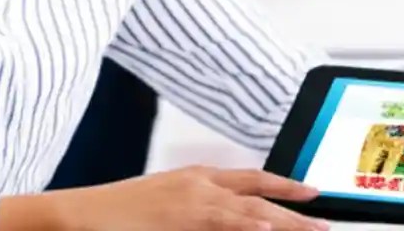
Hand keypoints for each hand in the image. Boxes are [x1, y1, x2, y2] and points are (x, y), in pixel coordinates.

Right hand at [62, 166, 327, 230]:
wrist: (78, 215)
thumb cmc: (117, 214)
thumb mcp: (166, 206)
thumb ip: (199, 211)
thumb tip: (231, 220)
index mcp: (196, 177)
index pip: (252, 179)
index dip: (285, 186)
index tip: (312, 193)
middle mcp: (198, 185)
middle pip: (259, 194)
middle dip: (295, 209)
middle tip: (325, 221)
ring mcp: (190, 201)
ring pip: (249, 211)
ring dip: (284, 221)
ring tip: (313, 229)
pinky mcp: (179, 219)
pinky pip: (221, 223)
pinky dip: (246, 225)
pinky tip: (268, 229)